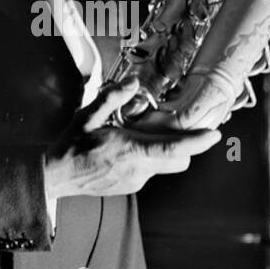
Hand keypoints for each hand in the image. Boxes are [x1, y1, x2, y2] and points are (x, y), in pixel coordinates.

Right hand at [44, 78, 221, 200]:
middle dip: (186, 147)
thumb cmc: (70, 147)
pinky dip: (148, 157)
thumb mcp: (88, 116)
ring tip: (143, 135)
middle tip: (180, 128)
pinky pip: (149, 170)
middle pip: (179, 161)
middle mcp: (138, 170)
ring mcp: (135, 181)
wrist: (55, 176)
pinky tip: (129, 147)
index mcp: (131, 152)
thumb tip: (132, 83)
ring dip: (163, 150)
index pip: (174, 149)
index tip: (214, 134)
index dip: (198, 143)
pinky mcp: (130, 186)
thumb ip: (112, 97)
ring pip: (164, 166)